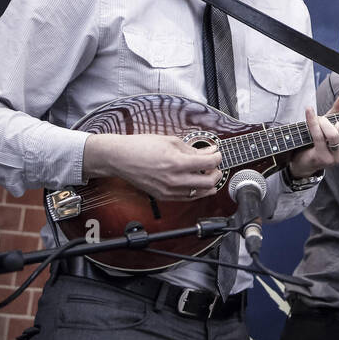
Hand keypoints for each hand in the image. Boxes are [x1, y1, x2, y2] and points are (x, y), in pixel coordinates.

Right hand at [83, 133, 221, 200]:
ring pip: (200, 193)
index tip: (216, 154)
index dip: (217, 157)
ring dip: (208, 184)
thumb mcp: (171, 141)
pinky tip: (196, 183)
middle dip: (217, 173)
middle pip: (209, 182)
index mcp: (177, 163)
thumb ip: (193, 149)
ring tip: (207, 174)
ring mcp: (169, 190)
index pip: (210, 163)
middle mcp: (175, 180)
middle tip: (215, 166)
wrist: (120, 158)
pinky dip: (196, 191)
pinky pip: (187, 198)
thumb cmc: (142, 146)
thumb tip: (210, 151)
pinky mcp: (164, 196)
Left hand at [287, 90, 338, 176]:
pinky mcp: (322, 158)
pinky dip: (312, 121)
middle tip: (334, 125)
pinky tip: (309, 111)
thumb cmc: (321, 138)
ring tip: (320, 121)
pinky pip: (318, 136)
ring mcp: (336, 158)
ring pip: (334, 135)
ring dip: (324, 122)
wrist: (304, 157)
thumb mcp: (333, 121)